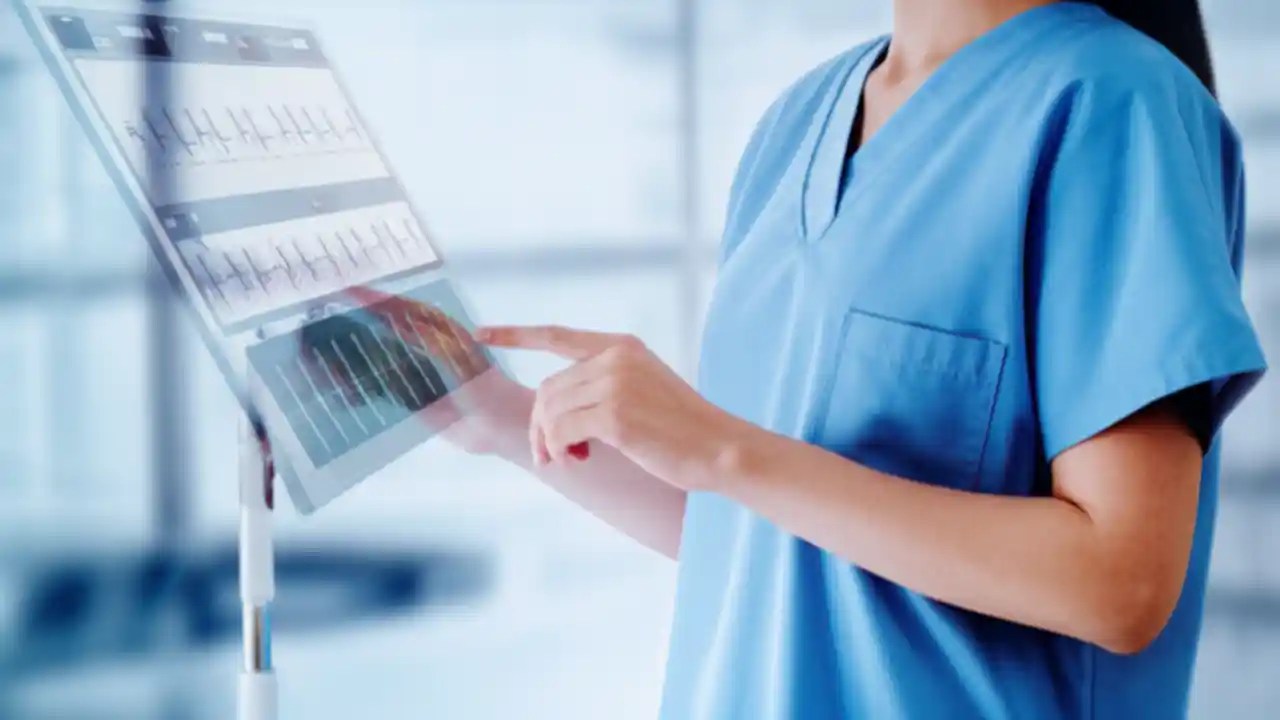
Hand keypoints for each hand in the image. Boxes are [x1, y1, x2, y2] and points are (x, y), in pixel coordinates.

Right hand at [296, 285, 532, 456]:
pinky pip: (376, 390)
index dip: (367, 298)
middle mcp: (419, 347)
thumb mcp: (448, 352)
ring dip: (347, 358)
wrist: (496, 424)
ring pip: (372, 361)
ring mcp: (413, 373)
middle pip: (377, 332)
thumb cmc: (479, 383)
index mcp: (432, 329)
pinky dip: (356, 387)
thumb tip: (386, 314)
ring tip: (314, 353)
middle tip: (316, 322)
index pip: (392, 307)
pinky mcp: (410, 400)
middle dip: (348, 326)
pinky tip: (335, 386)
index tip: (339, 290)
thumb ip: (418, 335)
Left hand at [477, 325, 746, 491]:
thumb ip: (601, 387)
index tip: (480, 334)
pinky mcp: (614, 415)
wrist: (719, 448)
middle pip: (547, 389)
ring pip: (549, 411)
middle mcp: (616, 357)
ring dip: (548, 442)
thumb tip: (549, 412)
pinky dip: (558, 449)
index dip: (515, 335)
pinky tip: (577, 458)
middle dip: (539, 426)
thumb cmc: (682, 430)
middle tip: (550, 455)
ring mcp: (615, 383)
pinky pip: (560, 431)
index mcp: (622, 347)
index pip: (557, 335)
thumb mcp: (642, 391)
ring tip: (568, 459)